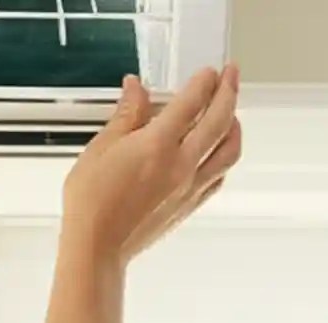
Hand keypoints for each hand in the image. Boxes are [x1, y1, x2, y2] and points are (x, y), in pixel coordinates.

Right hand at [62, 65, 242, 263]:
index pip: (191, 102)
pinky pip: (219, 176)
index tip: (207, 71)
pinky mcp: (190, 205)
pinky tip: (219, 152)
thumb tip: (135, 90)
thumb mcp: (100, 148)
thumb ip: (125, 115)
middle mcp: (181, 164)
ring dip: (235, 125)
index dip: (203, 81)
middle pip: (220, 119)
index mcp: (158, 144)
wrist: (97, 246)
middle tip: (231, 76)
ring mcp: (190, 186)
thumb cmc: (92, 203)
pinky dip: (225, 157)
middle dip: (229, 91)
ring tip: (232, 113)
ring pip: (229, 150)